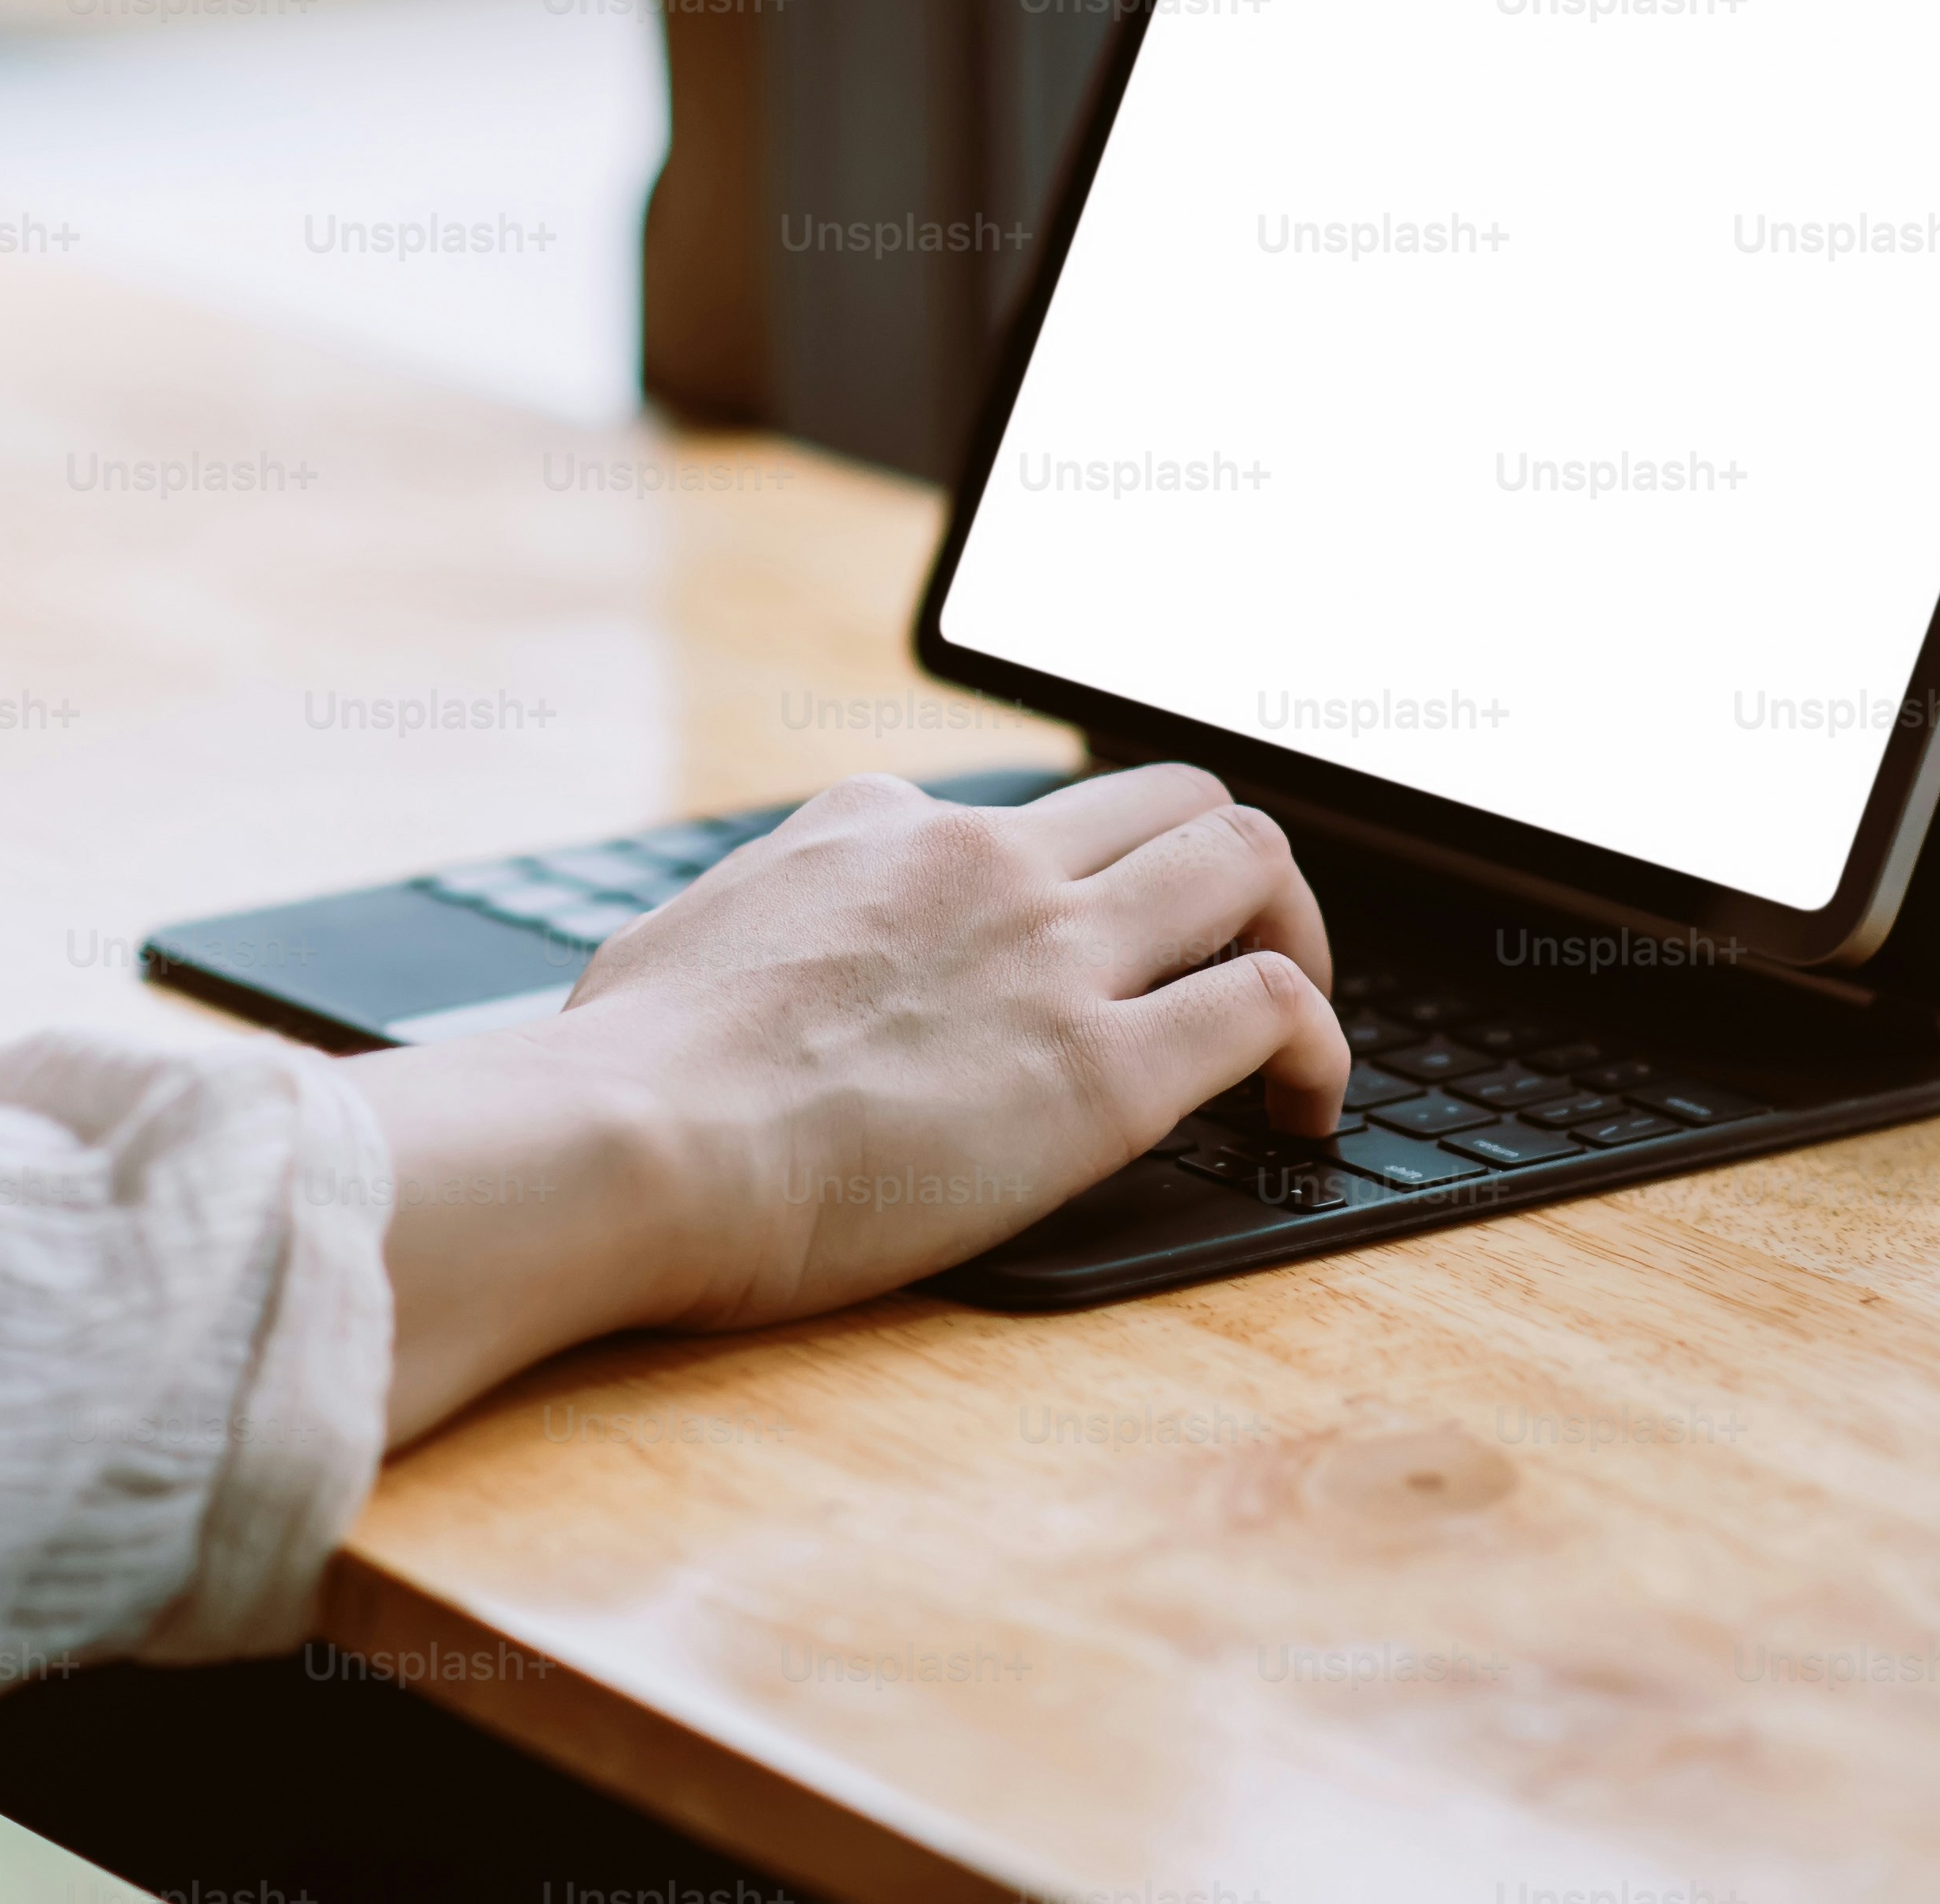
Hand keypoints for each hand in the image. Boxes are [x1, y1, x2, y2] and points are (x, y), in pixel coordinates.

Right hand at [341, 767, 1349, 1437]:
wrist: (631, 1139)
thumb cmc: (621, 1077)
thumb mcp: (679, 939)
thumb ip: (753, 921)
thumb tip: (746, 949)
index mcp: (879, 825)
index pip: (1022, 813)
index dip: (1073, 879)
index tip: (1085, 943)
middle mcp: (987, 862)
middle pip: (1176, 799)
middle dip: (1229, 870)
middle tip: (1235, 958)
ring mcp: (1054, 955)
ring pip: (1250, 863)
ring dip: (1296, 930)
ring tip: (1295, 1023)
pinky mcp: (1103, 1070)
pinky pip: (1273, 1009)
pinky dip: (1318, 1051)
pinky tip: (1303, 1114)